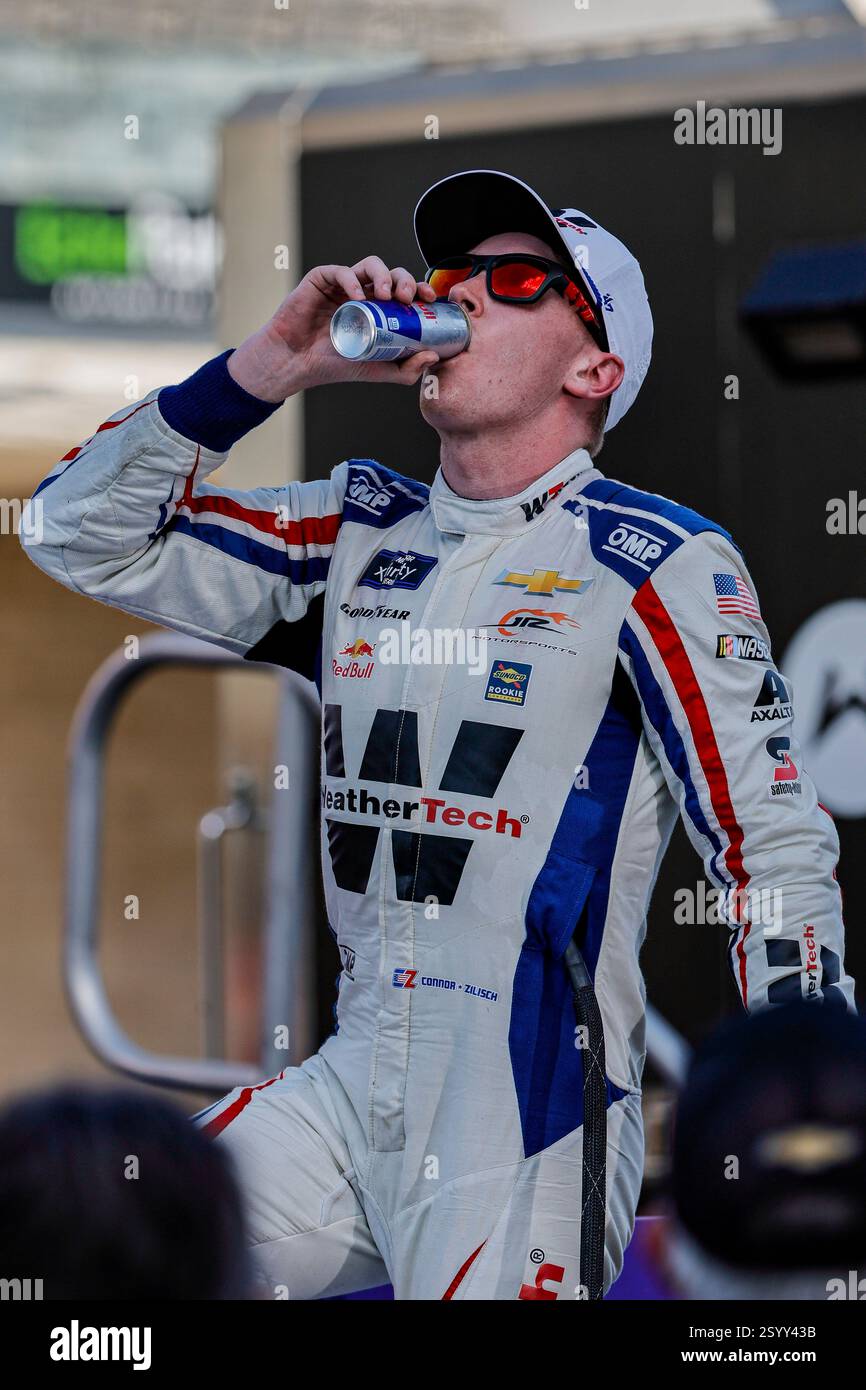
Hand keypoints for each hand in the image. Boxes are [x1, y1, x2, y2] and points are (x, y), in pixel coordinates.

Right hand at [227, 257, 440, 402]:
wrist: (296, 364)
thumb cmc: (334, 365)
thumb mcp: (377, 370)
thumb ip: (406, 369)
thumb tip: (435, 356)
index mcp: (377, 308)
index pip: (403, 290)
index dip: (419, 288)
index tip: (429, 299)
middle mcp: (363, 293)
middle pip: (391, 274)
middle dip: (405, 279)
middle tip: (408, 298)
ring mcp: (342, 285)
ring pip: (371, 265)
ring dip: (384, 275)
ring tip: (387, 296)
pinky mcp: (321, 280)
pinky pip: (341, 271)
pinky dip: (353, 281)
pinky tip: (358, 297)